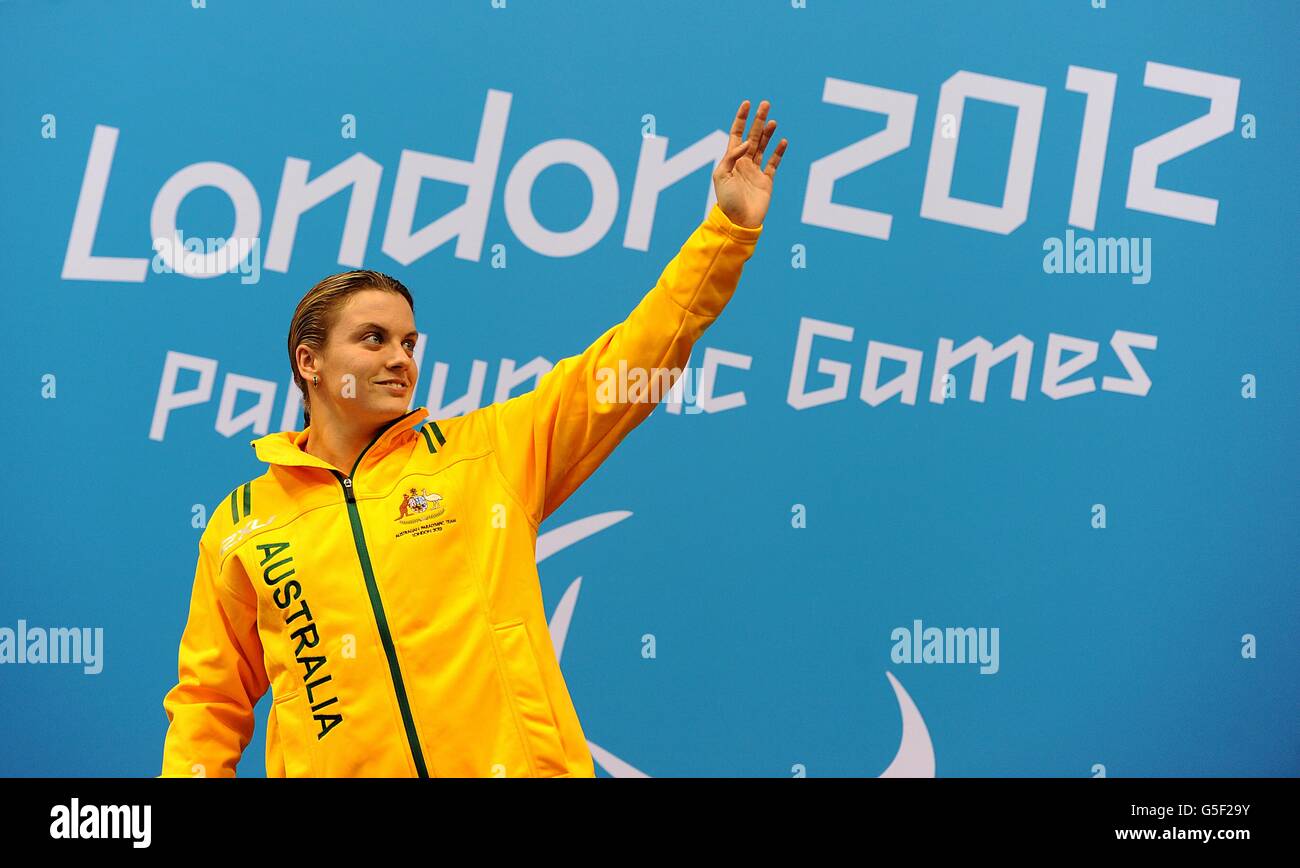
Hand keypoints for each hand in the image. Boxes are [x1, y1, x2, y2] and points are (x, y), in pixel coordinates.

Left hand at [713, 99, 787, 229]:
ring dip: (768, 133)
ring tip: (773, 121)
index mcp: (731, 160)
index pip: (737, 134)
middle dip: (758, 120)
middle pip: (753, 136)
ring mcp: (756, 171)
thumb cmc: (727, 200)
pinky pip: (774, 163)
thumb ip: (732, 157)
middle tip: (766, 104)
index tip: (747, 104)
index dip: (741, 118)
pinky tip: (782, 141)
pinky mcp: (767, 181)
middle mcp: (744, 163)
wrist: (739, 222)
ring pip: (764, 147)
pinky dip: (779, 152)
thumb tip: (747, 143)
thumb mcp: (721, 176)